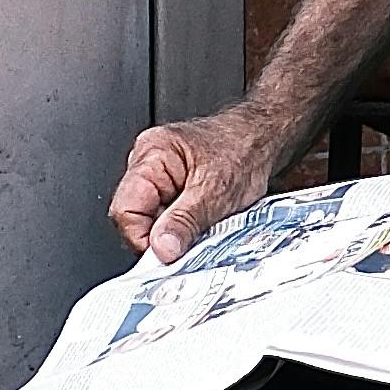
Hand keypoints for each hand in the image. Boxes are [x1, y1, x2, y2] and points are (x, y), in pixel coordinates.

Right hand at [108, 104, 278, 264]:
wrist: (263, 136)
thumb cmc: (244, 149)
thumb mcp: (217, 193)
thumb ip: (185, 221)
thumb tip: (161, 249)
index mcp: (151, 155)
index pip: (125, 210)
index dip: (144, 238)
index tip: (167, 254)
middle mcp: (147, 161)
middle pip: (135, 217)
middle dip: (163, 234)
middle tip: (193, 236)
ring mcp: (156, 172)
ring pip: (152, 218)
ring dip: (176, 229)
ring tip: (204, 219)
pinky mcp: (169, 184)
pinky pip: (165, 214)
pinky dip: (183, 223)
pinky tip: (203, 216)